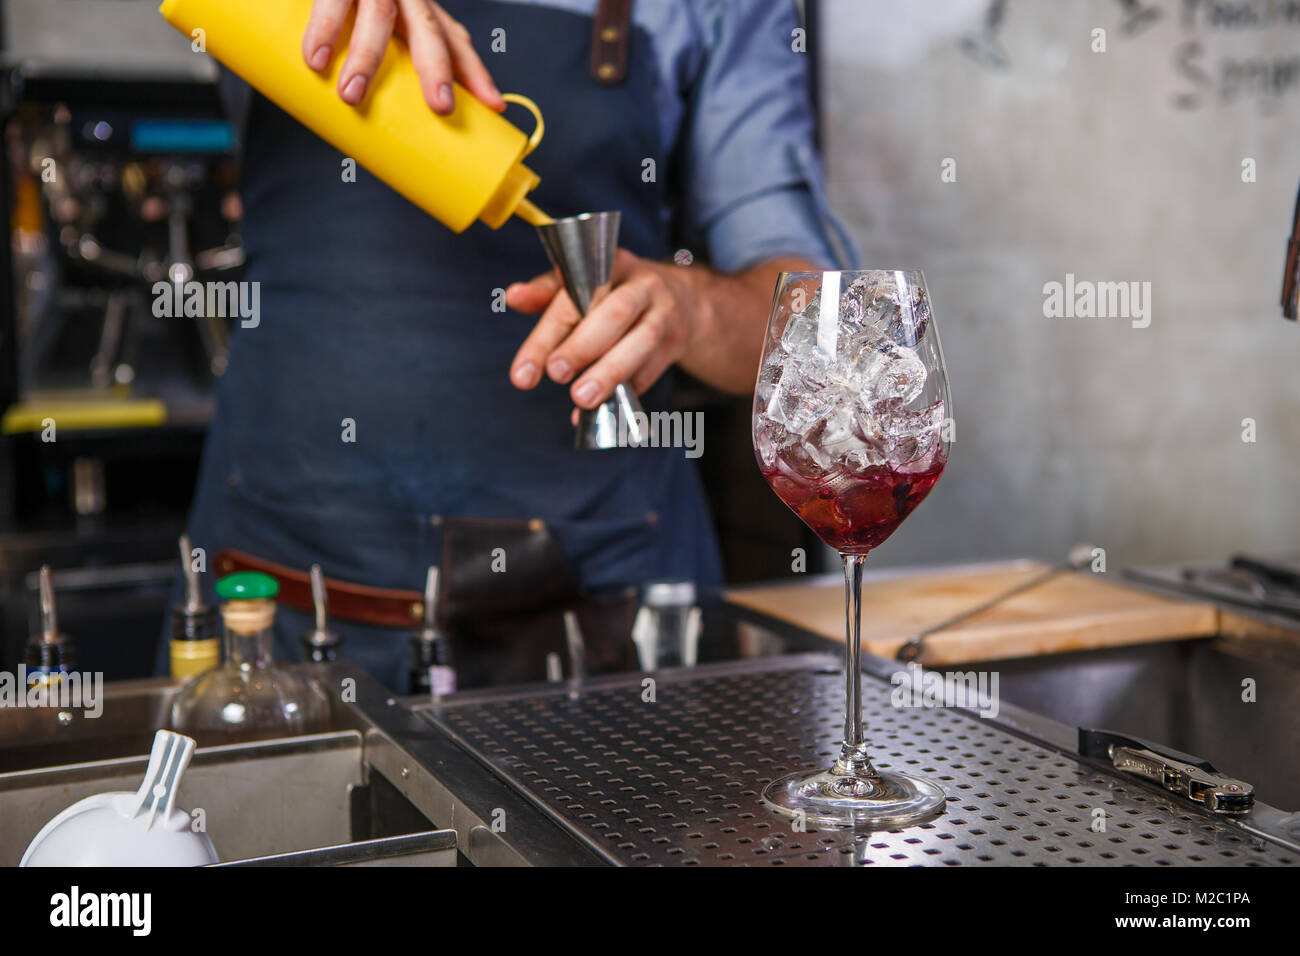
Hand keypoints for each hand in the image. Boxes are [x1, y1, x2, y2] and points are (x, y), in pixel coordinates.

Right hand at [302, 0, 504, 114]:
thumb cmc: (360, 6)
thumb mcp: (391, 32)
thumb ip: (401, 69)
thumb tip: (414, 131)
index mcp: (422, 13)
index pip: (457, 42)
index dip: (476, 73)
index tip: (493, 106)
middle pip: (429, 30)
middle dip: (437, 69)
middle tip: (440, 106)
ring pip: (378, 16)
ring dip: (367, 59)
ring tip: (352, 96)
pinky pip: (330, 2)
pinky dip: (323, 30)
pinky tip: (316, 58)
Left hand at [505, 250, 697, 409]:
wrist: (683, 300)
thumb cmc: (617, 291)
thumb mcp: (585, 282)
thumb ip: (547, 292)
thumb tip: (513, 297)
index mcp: (612, 264)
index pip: (575, 295)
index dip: (548, 332)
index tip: (525, 371)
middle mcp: (642, 285)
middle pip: (614, 313)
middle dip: (582, 347)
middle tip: (556, 374)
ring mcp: (664, 314)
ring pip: (640, 342)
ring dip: (609, 372)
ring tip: (581, 399)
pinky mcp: (675, 345)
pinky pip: (651, 371)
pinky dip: (625, 394)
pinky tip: (601, 412)